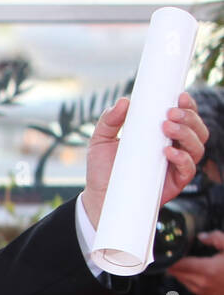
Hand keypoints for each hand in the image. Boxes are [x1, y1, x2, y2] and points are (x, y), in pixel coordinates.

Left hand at [81, 92, 205, 227]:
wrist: (98, 198)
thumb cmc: (102, 170)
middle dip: (188, 117)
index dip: (188, 105)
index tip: (179, 96)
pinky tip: (168, 152)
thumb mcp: (101, 141)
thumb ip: (109, 120)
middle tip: (170, 114)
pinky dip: (182, 158)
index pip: (185, 116)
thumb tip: (123, 101)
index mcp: (162, 135)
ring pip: (197, 146)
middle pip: (197, 129)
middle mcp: (174, 148)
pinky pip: (188, 169)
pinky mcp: (174, 184)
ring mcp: (175, 167)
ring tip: (167, 128)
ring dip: (187, 133)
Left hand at [167, 230, 223, 294]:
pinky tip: (196, 275)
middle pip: (179, 275)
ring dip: (181, 274)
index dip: (172, 260)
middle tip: (173, 258)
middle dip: (175, 266)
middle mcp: (203, 283)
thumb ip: (216, 238)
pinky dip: (190, 281)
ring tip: (183, 265)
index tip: (166, 255)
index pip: (180, 265)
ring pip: (184, 282)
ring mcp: (204, 293)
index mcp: (208, 270)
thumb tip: (201, 236)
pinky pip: (192, 289)